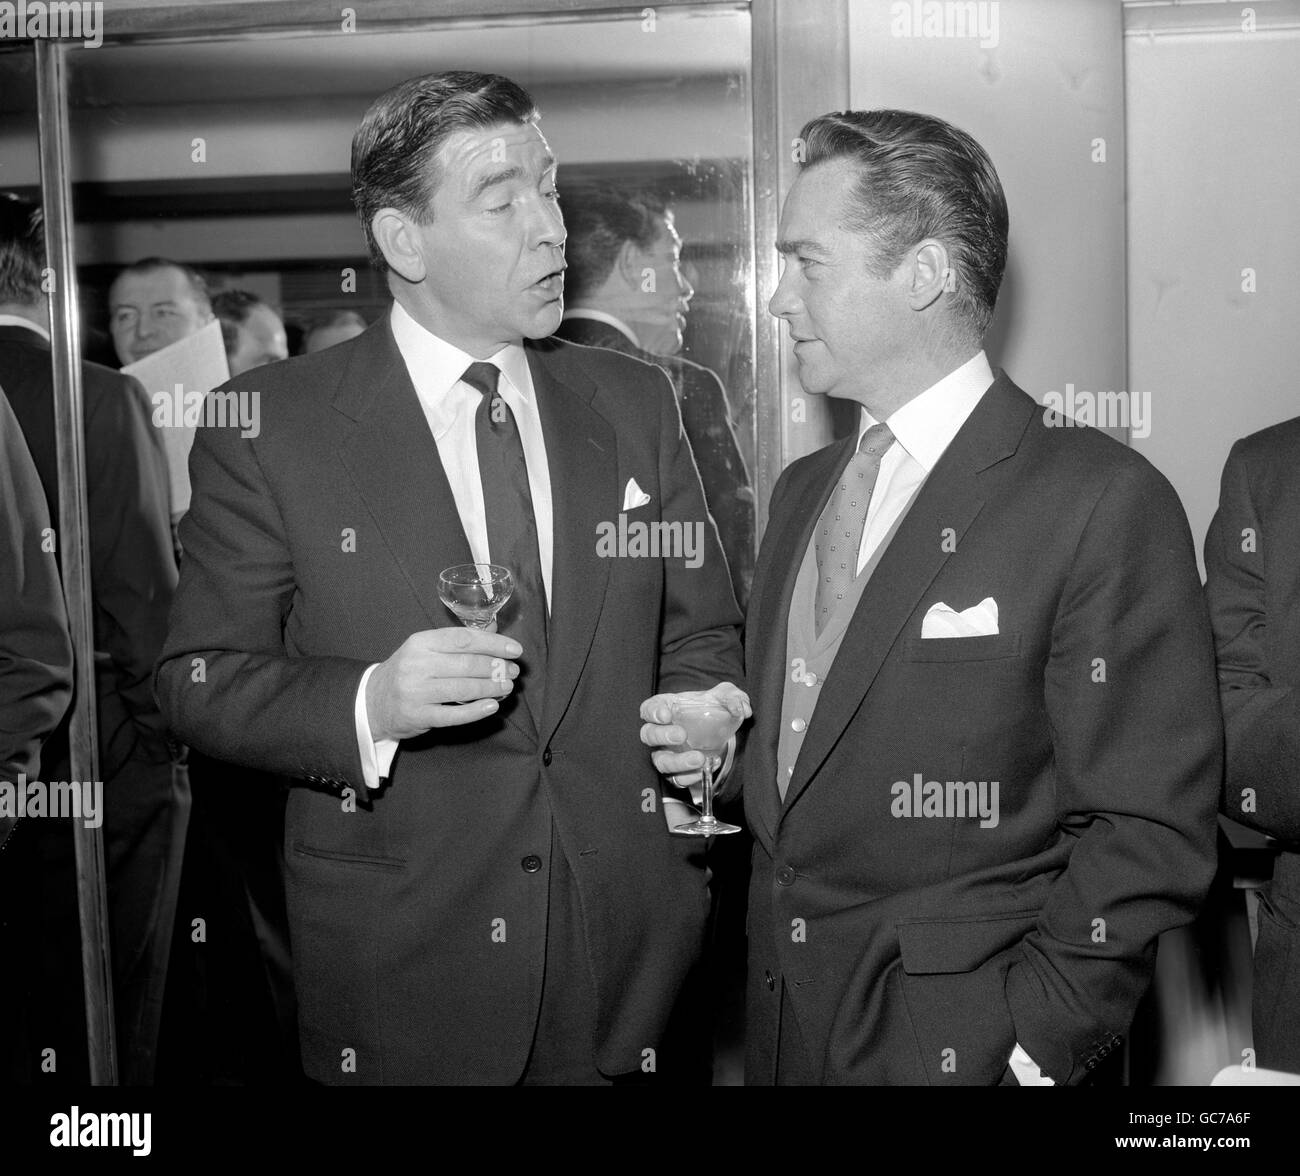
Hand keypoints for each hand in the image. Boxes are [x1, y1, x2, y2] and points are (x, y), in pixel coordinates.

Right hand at [366, 628, 520, 741]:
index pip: (464, 639)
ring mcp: (416, 691)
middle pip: (467, 664)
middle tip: (513, 672)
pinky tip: (492, 706)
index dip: (494, 643)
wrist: (372, 700)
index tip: (515, 650)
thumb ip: (457, 641)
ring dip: (491, 688)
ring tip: (507, 687)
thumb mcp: (425, 649)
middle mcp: (417, 664)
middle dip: (496, 667)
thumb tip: (494, 630)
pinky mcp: (417, 716)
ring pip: (463, 689)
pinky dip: (476, 711)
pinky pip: (453, 715)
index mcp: (421, 642)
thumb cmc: (408, 671)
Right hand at [638, 681, 750, 779]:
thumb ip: (733, 697)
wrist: (718, 730)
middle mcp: (660, 732)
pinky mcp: (676, 772)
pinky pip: (677, 779)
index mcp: (664, 708)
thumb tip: (741, 708)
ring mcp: (666, 754)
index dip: (653, 712)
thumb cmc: (712, 708)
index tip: (666, 715)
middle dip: (662, 736)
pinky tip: (708, 767)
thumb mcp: (724, 696)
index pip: (648, 709)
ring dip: (677, 762)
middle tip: (681, 735)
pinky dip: (691, 776)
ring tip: (699, 759)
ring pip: (661, 762)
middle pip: (648, 735)